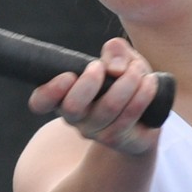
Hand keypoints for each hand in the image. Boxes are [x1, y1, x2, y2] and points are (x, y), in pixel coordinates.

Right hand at [27, 38, 161, 154]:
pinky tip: (150, 81)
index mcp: (64, 95)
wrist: (146, 118)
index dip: (49, 91)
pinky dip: (143, 94)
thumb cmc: (125, 82)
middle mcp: (75, 118)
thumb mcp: (121, 60)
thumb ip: (115, 52)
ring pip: (107, 108)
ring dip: (127, 82)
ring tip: (138, 69)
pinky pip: (129, 116)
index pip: (40, 102)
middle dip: (90, 82)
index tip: (68, 75)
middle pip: (72, 107)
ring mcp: (96, 132)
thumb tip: (114, 68)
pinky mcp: (118, 140)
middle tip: (102, 66)